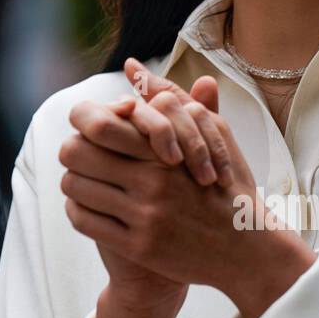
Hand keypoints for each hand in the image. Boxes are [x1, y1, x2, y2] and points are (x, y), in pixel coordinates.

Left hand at [63, 65, 234, 317]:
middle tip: (78, 154)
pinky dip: (77, 210)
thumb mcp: (215, 133)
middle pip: (74, 152)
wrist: (246, 252)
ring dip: (74, 181)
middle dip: (72, 150)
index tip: (89, 127)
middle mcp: (152, 181)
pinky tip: (88, 207)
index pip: (98, 124)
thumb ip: (174, 98)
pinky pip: (83, 221)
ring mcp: (143, 215)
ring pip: (74, 186)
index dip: (84, 121)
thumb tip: (134, 66)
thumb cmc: (228, 188)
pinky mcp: (137, 246)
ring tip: (84, 180)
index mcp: (166, 150)